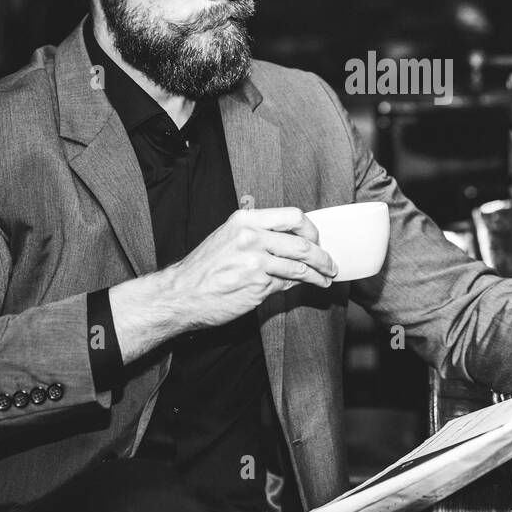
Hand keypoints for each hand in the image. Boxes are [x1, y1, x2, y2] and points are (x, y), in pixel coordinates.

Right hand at [109, 207, 336, 361]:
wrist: (180, 294)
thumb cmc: (204, 267)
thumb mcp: (228, 235)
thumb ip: (256, 230)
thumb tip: (289, 234)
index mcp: (246, 220)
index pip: (293, 216)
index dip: (311, 230)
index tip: (317, 239)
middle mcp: (252, 237)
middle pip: (303, 244)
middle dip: (323, 256)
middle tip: (330, 264)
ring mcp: (256, 263)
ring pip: (300, 267)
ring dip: (319, 275)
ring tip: (326, 279)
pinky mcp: (258, 286)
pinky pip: (287, 284)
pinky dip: (299, 287)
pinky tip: (304, 288)